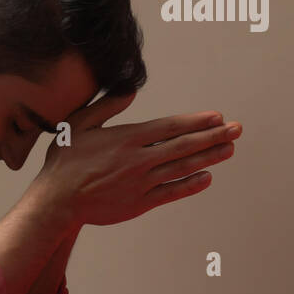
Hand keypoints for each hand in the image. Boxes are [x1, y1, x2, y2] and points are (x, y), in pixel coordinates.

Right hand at [39, 92, 241, 227]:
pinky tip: (207, 177)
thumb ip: (106, 106)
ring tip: (229, 150)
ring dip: (208, 158)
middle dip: (213, 136)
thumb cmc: (66, 161)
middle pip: (184, 145)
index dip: (196, 121)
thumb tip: (130, 91)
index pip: (170, 126)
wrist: (57, 201)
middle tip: (237, 130)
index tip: (217, 117)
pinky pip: (172, 192)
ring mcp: (141, 182)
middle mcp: (138, 159)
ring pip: (182, 167)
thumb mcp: (79, 125)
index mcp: (126, 138)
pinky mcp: (140, 202)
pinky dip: (191, 185)